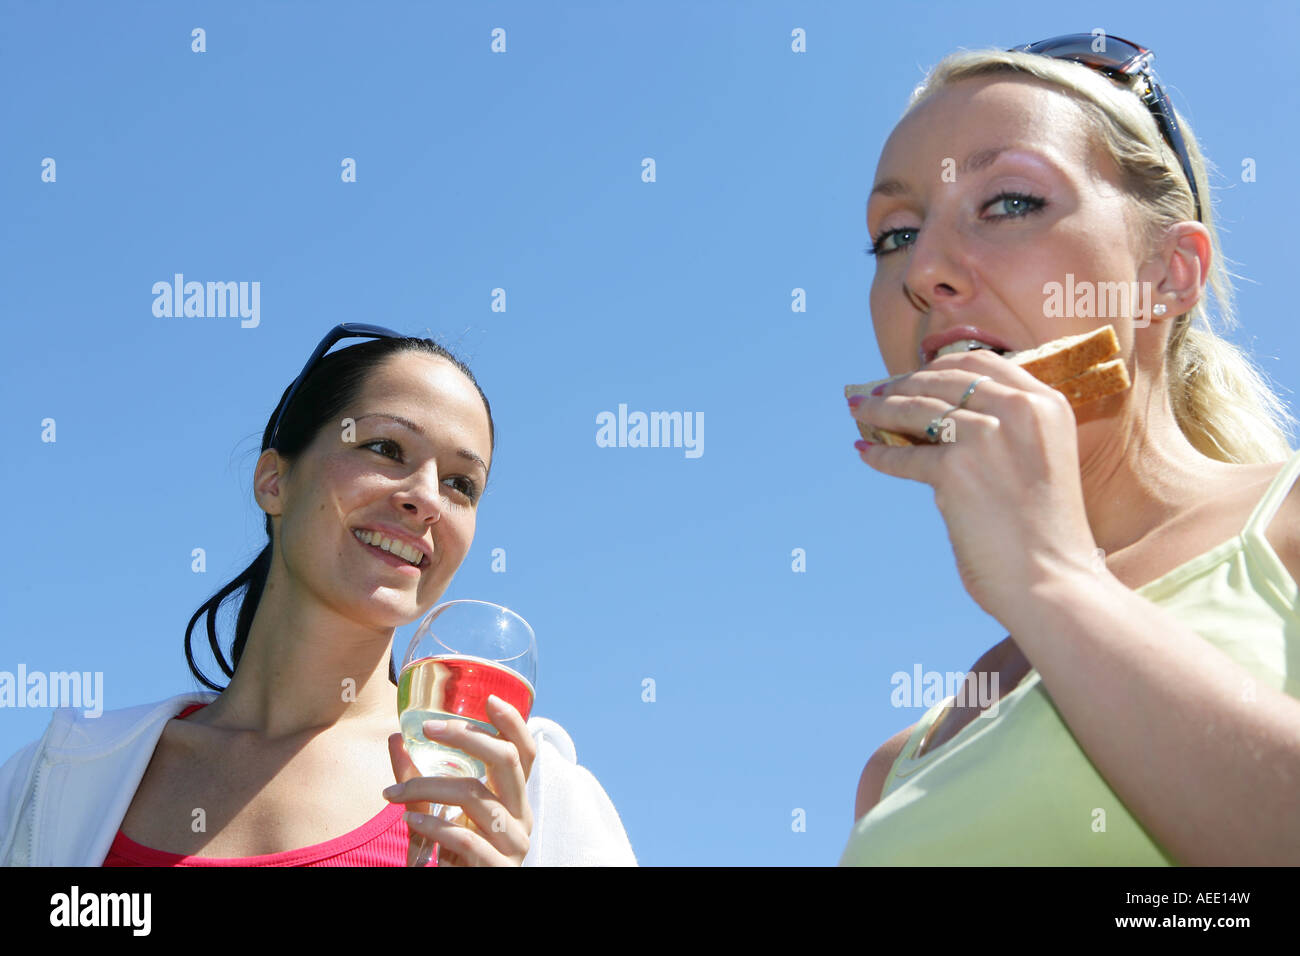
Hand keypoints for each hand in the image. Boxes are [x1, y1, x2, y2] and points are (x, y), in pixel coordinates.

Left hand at [384, 695, 537, 866]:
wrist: (461, 894)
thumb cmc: (452, 856)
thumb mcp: (438, 815)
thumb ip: (420, 781)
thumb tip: (396, 737)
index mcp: (514, 800)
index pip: (525, 753)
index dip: (513, 723)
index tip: (489, 699)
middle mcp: (522, 817)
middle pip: (506, 761)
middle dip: (466, 737)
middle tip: (428, 728)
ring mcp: (514, 845)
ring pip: (476, 797)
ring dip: (428, 788)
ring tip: (393, 794)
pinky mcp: (499, 869)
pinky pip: (466, 838)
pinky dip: (434, 827)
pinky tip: (410, 823)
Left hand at [848, 349, 1100, 622]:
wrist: (1054, 582)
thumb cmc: (1046, 533)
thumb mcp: (1037, 460)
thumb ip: (1005, 431)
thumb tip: (939, 417)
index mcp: (1046, 404)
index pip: (982, 363)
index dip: (940, 366)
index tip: (915, 375)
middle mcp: (1019, 410)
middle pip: (943, 380)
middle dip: (904, 384)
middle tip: (877, 392)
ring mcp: (986, 436)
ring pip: (916, 409)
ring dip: (881, 409)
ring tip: (861, 412)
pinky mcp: (956, 469)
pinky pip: (905, 456)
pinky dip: (880, 455)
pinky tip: (864, 452)